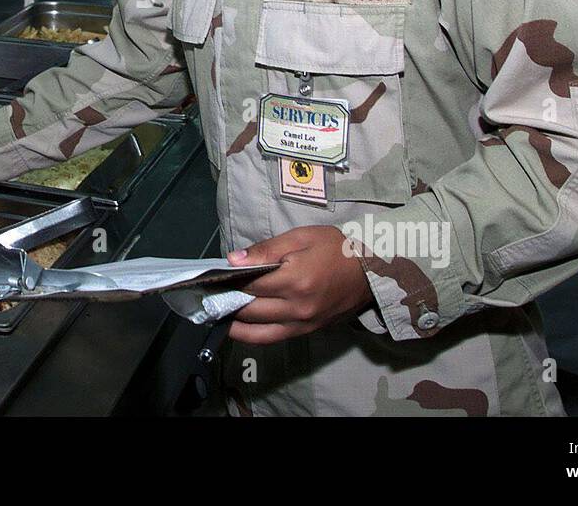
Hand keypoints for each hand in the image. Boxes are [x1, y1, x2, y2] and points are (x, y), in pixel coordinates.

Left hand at [225, 226, 372, 344]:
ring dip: (233, 325)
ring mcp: (301, 324)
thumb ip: (267, 249)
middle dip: (226, 301)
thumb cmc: (337, 250)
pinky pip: (272, 339)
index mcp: (295, 280)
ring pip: (257, 332)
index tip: (211, 277)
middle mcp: (296, 307)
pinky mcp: (306, 332)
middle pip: (249, 309)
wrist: (370, 275)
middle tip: (207, 294)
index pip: (250, 284)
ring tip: (216, 314)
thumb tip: (234, 261)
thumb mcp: (302, 237)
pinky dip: (252, 335)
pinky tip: (238, 326)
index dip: (228, 280)